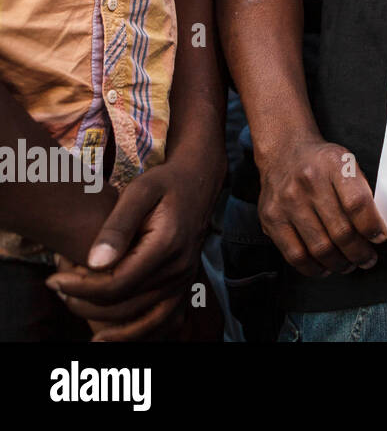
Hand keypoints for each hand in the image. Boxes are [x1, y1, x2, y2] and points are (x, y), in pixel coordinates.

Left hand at [44, 154, 220, 339]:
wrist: (198, 182)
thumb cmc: (164, 184)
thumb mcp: (139, 192)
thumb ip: (117, 226)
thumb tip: (94, 263)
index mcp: (167, 246)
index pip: (116, 284)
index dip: (80, 288)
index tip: (53, 278)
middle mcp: (179, 269)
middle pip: (123, 305)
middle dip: (83, 302)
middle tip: (55, 286)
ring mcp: (184, 280)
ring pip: (141, 320)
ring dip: (104, 323)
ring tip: (72, 305)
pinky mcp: (183, 285)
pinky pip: (161, 322)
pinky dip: (135, 335)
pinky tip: (107, 337)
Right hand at [257, 139, 386, 276]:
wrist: (285, 152)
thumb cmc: (323, 163)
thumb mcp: (348, 163)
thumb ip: (360, 192)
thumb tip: (375, 230)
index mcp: (333, 164)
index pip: (357, 203)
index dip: (371, 226)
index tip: (380, 238)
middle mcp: (308, 182)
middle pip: (340, 231)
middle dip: (359, 252)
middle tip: (368, 259)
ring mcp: (286, 201)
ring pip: (319, 247)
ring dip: (339, 263)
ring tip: (349, 265)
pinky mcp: (270, 218)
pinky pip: (294, 254)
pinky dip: (313, 267)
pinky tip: (325, 267)